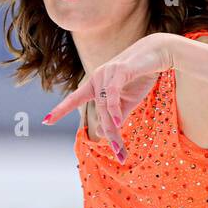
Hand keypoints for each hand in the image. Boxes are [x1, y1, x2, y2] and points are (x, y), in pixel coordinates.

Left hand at [41, 32, 176, 162]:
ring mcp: (107, 73)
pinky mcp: (119, 70)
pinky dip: (113, 109)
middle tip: (120, 154)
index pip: (75, 98)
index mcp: (96, 83)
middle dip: (110, 134)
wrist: (160, 52)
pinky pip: (112, 93)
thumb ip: (118, 114)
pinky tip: (117, 123)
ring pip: (105, 106)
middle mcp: (97, 77)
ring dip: (113, 128)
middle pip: (99, 112)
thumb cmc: (143, 75)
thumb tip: (106, 132)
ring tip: (120, 148)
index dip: (61, 110)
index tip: (46, 121)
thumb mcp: (130, 100)